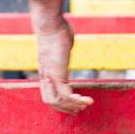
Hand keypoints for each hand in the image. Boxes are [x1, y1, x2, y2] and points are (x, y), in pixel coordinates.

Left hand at [29, 0, 92, 114]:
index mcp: (46, 71)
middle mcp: (46, 75)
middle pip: (49, 101)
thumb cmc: (57, 28)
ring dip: (71, 106)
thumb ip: (63, 48)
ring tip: (84, 106)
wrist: (50, 23)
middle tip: (79, 110)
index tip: (73, 104)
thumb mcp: (62, 43)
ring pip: (56, 101)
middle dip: (64, 108)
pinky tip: (88, 101)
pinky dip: (76, 100)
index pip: (48, 94)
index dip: (59, 102)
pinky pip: (65, 94)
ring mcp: (50, 75)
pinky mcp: (57, 74)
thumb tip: (66, 41)